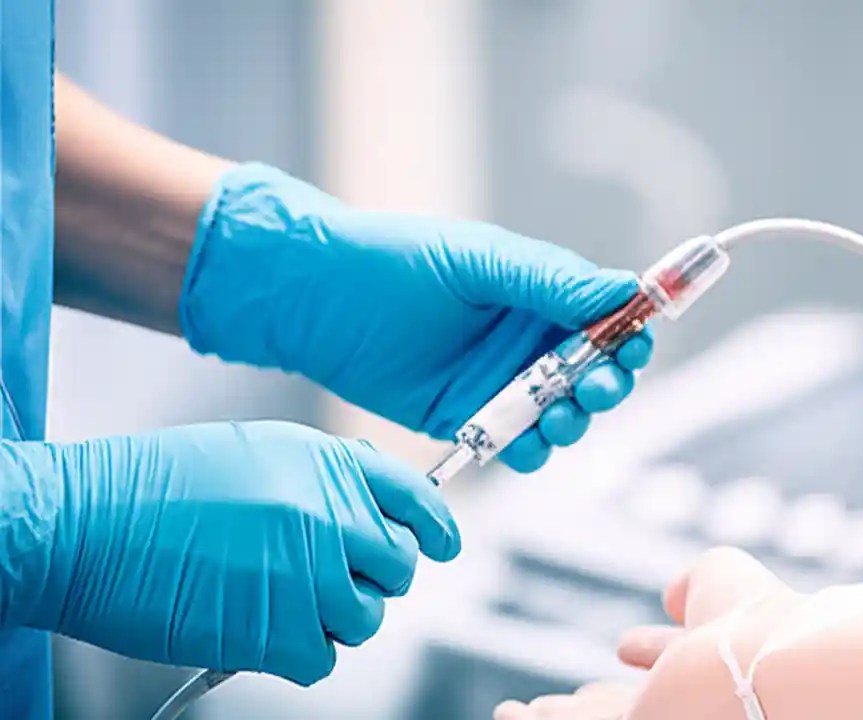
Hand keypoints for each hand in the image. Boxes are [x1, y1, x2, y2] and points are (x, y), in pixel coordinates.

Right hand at [0, 421, 456, 684]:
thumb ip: (319, 477)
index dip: (434, 526)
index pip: (415, 497)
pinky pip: (324, 657)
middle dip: (372, 578)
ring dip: (333, 620)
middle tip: (329, 581)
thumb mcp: (255, 453)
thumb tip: (364, 505)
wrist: (87, 525)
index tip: (441, 544)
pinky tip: (258, 629)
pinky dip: (298, 654)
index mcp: (328, 465)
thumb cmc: (154, 489)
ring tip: (280, 603)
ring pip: (367, 617)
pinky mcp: (282, 631)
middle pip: (398, 566)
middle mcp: (331, 515)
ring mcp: (311, 574)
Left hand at [180, 164, 652, 471]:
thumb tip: (623, 289)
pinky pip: (515, 443)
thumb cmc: (394, 261)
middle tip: (597, 388)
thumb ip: (550, 280)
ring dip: (574, 421)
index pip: (606, 316)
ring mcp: (500, 382)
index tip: (634, 346)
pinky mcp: (468, 418)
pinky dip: (528, 449)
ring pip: (563, 413)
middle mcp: (527, 339)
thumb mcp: (479, 261)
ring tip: (558, 418)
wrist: (315, 300)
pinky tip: (521, 444)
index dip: (629, 333)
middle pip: (595, 372)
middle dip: (607, 385)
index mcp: (539, 292)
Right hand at [494, 548, 794, 719]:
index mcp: (719, 670)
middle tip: (557, 702)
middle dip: (596, 705)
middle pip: (632, 711)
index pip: (680, 667)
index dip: (655, 650)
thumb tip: (674, 595)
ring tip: (511, 714)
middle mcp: (690, 709)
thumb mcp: (724, 579)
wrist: (770, 678)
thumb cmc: (757, 626)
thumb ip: (696, 582)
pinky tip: (505, 716)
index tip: (627, 644)